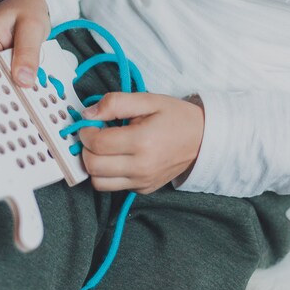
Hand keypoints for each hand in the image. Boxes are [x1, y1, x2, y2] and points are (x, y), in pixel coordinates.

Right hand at [0, 0, 49, 86]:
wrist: (26, 3)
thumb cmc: (27, 10)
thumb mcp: (34, 28)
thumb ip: (28, 54)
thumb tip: (23, 80)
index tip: (12, 92)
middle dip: (3, 84)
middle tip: (24, 86)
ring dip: (5, 81)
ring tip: (22, 77)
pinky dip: (6, 77)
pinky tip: (17, 75)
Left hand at [77, 93, 204, 193]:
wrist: (203, 140)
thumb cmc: (176, 117)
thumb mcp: (148, 100)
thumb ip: (116, 103)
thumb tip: (88, 113)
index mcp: (142, 142)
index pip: (97, 144)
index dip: (86, 131)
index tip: (91, 123)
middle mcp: (141, 167)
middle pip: (93, 166)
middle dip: (86, 149)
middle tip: (95, 135)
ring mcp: (142, 181)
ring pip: (98, 182)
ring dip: (94, 165)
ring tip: (105, 149)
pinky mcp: (144, 189)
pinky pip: (113, 187)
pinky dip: (109, 174)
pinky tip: (119, 158)